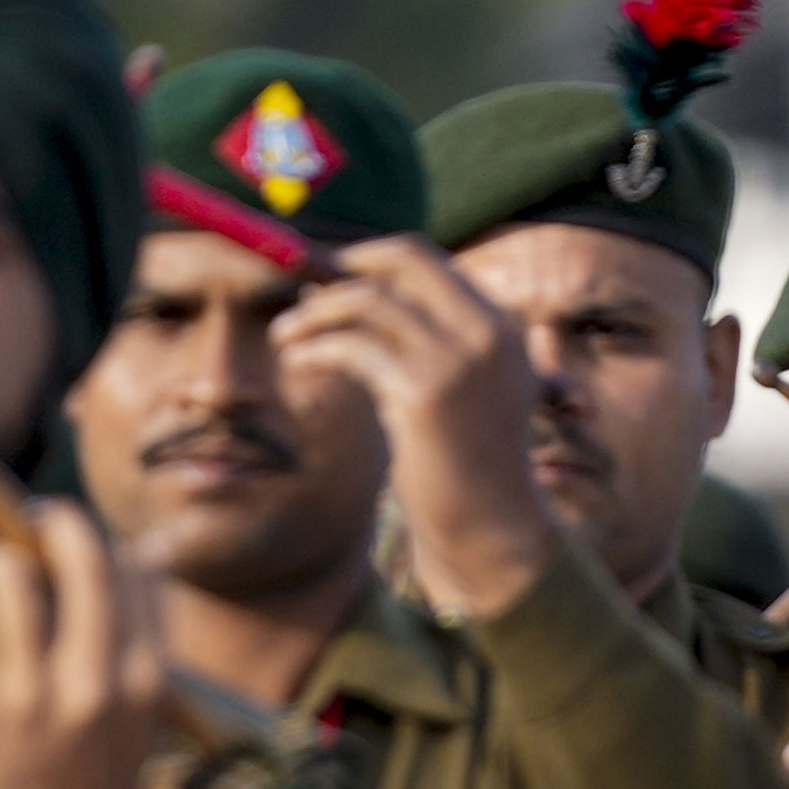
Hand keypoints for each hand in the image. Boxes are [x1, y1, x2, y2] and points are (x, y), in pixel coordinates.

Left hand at [0, 502, 166, 788]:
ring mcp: (31, 694)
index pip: (134, 572)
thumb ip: (146, 626)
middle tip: (36, 518)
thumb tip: (154, 546)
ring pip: (6, 572)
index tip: (76, 536)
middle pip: (79, 559)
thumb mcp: (143, 703)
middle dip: (53, 522)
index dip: (102, 540)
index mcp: (147, 681)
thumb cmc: (102, 762)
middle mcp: (94, 684)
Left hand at [278, 239, 552, 620]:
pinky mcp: (426, 394)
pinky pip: (352, 348)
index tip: (330, 281)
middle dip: (345, 266)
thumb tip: (343, 290)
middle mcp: (488, 334)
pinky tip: (297, 360)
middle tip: (304, 290)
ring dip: (316, 311)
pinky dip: (315, 347)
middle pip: (404, 259)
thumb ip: (423, 342)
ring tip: (285, 334)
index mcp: (503, 328)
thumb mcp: (460, 391)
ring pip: (368, 299)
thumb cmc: (465, 464)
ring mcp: (460, 361)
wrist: (493, 529)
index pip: (426, 263)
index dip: (369, 261)